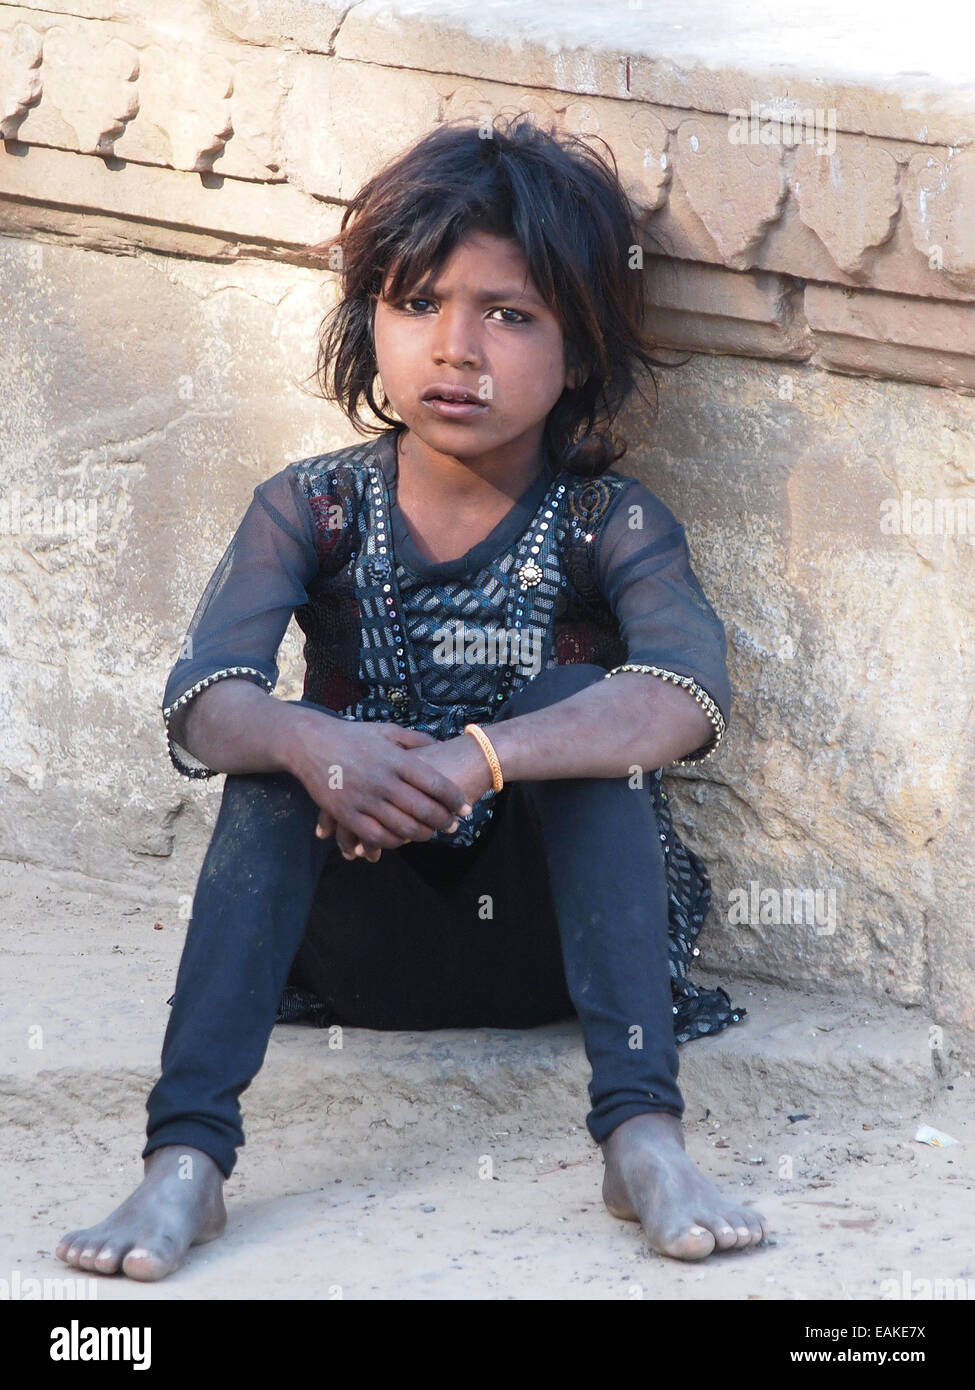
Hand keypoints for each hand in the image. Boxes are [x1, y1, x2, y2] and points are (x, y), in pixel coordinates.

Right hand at [285, 709, 474, 861]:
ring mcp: (364, 799)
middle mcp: (383, 780)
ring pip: (403, 827)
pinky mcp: (346, 813)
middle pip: (424, 810)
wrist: (309, 742)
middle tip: (453, 826)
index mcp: (396, 759)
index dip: (455, 800)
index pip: (436, 784)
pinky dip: (393, 842)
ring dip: (422, 834)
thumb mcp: (386, 730)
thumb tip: (440, 744)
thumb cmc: (352, 736)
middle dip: (444, 821)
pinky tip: (401, 840)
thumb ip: (414, 739)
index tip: (465, 808)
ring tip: (430, 833)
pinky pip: (376, 836)